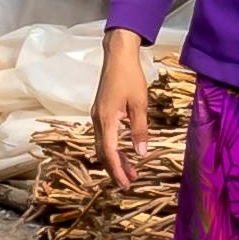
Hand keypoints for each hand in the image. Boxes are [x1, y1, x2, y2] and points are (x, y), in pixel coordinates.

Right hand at [86, 32, 158, 173]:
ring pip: (103, 145)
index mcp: (106, 119)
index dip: (117, 170)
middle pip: (103, 152)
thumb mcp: (139, 104)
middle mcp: (97, 120)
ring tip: (130, 171)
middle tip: (128, 183)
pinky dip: (113, 148)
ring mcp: (97, 116)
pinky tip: (123, 152)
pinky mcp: (100, 112)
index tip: (126, 183)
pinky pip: (104, 136)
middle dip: (115, 169)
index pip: (109, 152)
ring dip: (114, 160)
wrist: (118, 56)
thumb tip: (141, 153)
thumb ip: (140, 130)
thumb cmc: (130, 77)